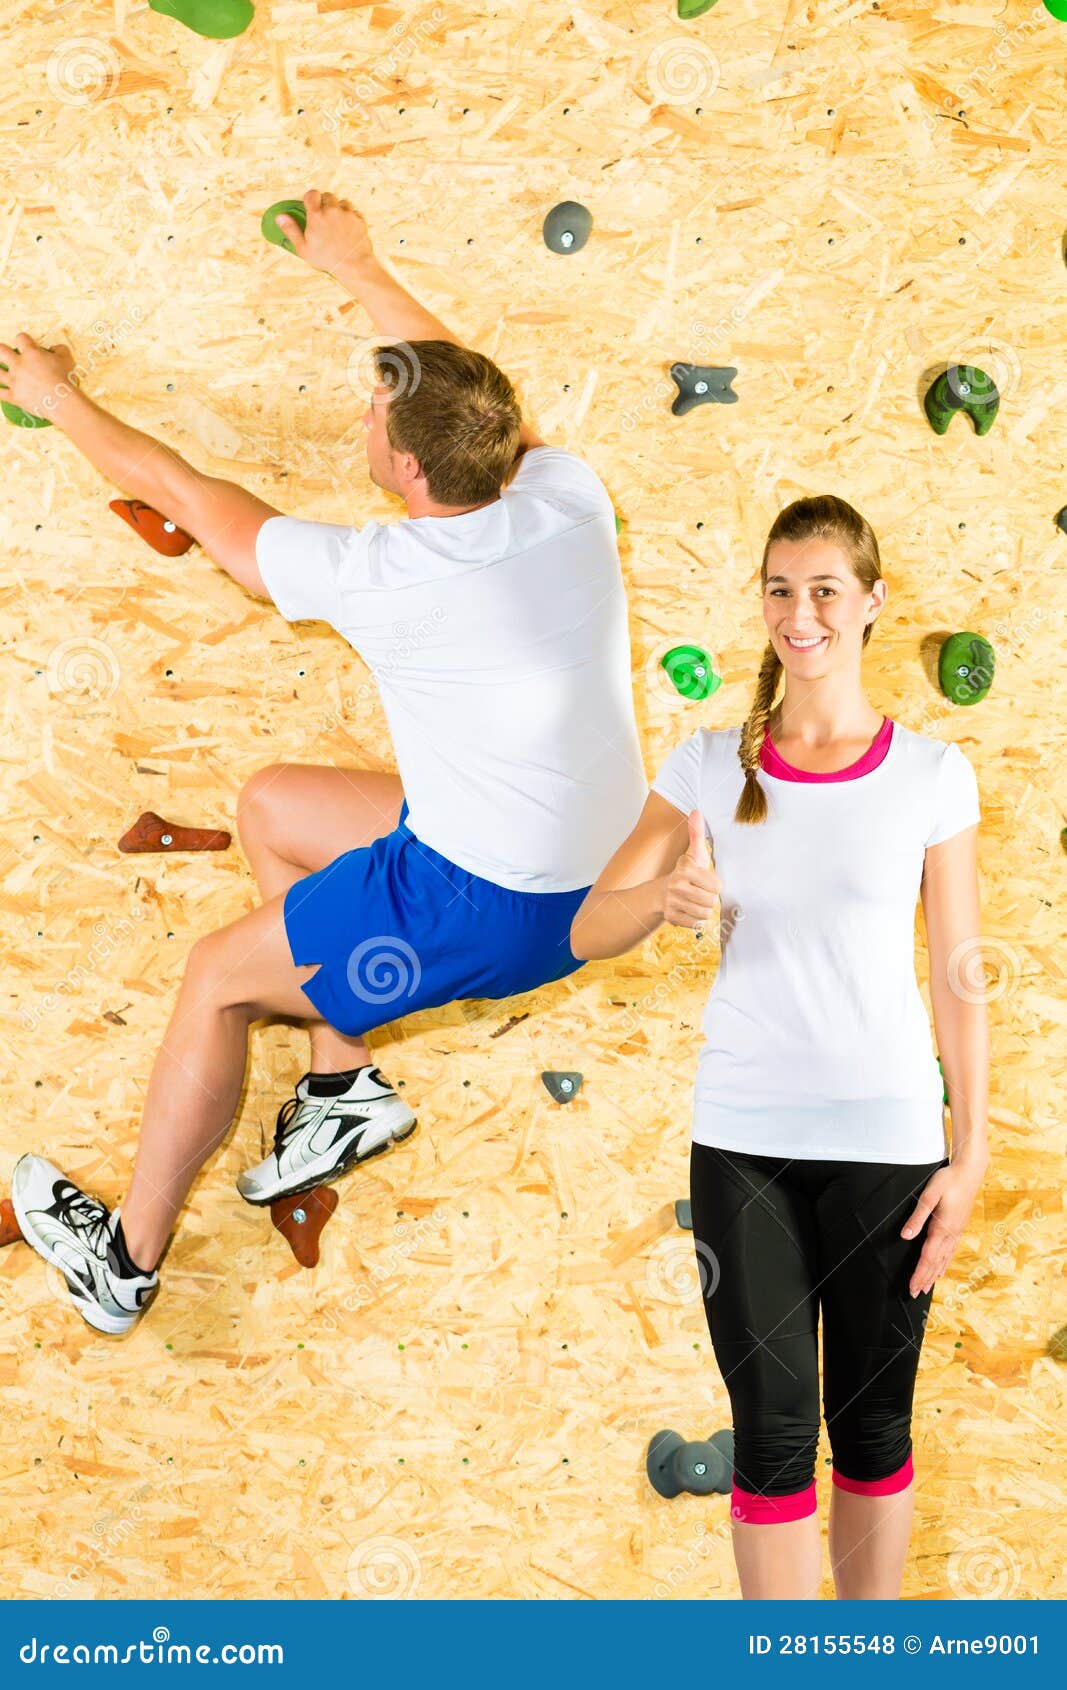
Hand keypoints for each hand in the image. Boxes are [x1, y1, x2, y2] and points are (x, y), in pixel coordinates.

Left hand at [0, 332, 77, 418]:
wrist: (60, 401)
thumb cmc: (64, 378)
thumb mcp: (66, 358)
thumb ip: (59, 349)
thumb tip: (55, 348)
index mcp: (31, 353)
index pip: (21, 338)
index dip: (23, 339)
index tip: (26, 342)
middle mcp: (18, 365)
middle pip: (1, 351)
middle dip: (2, 350)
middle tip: (4, 352)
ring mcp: (14, 381)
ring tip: (0, 371)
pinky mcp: (14, 396)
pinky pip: (0, 393)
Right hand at [277, 189, 374, 276]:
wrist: (353, 265)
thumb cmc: (326, 259)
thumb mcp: (303, 248)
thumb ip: (291, 230)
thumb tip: (279, 217)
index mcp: (317, 216)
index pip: (312, 194)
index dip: (311, 198)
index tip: (311, 205)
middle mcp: (332, 210)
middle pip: (328, 196)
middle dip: (325, 203)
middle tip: (324, 217)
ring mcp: (347, 214)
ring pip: (342, 202)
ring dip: (339, 209)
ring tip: (337, 223)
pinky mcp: (359, 219)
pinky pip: (354, 212)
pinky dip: (351, 217)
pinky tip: (348, 229)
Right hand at [661, 808, 720, 931]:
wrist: (659, 894)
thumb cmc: (684, 873)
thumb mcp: (693, 854)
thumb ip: (696, 834)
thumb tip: (696, 811)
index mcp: (686, 869)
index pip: (717, 886)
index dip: (714, 886)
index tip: (704, 882)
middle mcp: (677, 885)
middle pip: (711, 902)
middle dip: (708, 899)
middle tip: (698, 893)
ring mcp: (672, 902)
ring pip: (705, 914)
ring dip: (703, 910)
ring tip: (694, 902)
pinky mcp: (671, 917)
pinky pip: (696, 924)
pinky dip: (695, 920)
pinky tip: (688, 911)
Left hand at [901, 1160, 984, 1296]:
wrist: (970, 1171)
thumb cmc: (949, 1180)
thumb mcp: (929, 1195)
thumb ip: (917, 1216)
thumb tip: (906, 1235)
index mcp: (942, 1228)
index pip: (928, 1258)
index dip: (919, 1274)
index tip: (912, 1287)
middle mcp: (951, 1234)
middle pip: (936, 1263)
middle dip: (925, 1279)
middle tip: (915, 1294)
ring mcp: (956, 1232)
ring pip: (944, 1259)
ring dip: (934, 1275)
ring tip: (926, 1287)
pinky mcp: (958, 1227)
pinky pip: (950, 1252)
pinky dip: (944, 1264)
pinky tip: (942, 1269)